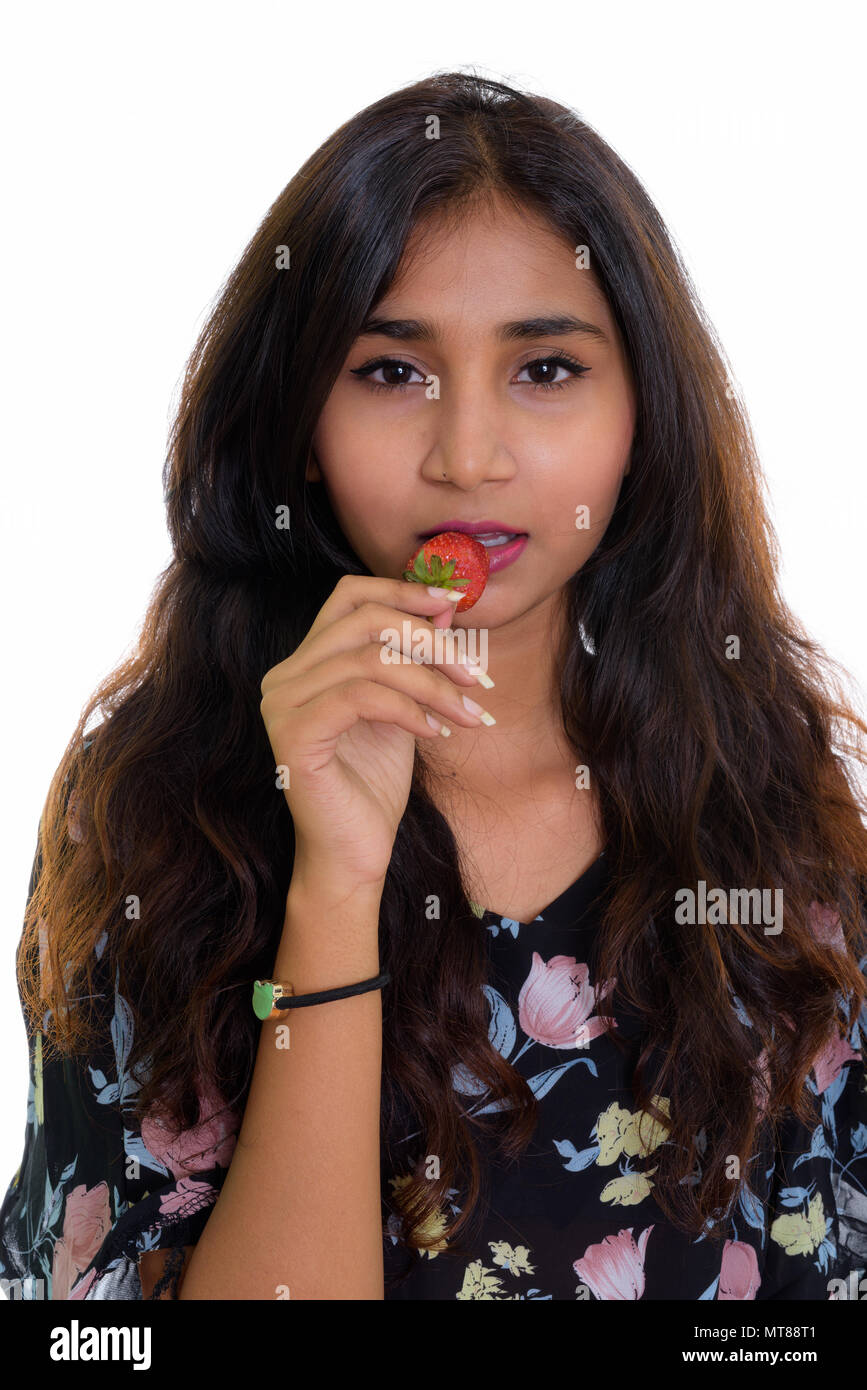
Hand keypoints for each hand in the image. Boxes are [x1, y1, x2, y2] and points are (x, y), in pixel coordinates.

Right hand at [259, 574, 494, 892]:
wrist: (352, 854)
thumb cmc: (374, 786)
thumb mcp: (405, 709)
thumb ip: (414, 660)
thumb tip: (443, 610)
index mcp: (306, 664)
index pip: (349, 598)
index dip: (402, 591)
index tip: (452, 606)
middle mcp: (285, 676)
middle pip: (364, 621)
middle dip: (430, 643)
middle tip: (474, 676)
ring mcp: (283, 704)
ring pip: (370, 661)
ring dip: (432, 684)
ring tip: (467, 714)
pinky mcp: (293, 734)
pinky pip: (362, 697)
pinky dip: (408, 709)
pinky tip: (433, 734)